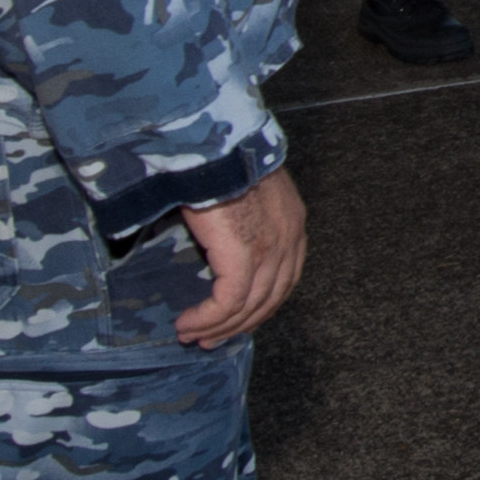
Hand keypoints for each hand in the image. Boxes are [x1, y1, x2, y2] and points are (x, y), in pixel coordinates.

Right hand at [172, 170, 308, 349]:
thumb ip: (241, 216)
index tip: (234, 320)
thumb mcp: (239, 188)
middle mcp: (290, 237)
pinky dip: (207, 319)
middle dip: (239, 324)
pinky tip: (187, 324)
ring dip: (218, 327)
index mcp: (292, 220)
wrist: (211, 140)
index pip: (284, 278)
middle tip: (210, 339)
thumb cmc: (217, 157)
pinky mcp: (245, 254)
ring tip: (192, 335)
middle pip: (270, 298)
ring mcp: (271, 247)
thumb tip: (217, 239)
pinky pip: (228, 302)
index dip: (259, 305)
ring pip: (249, 306)